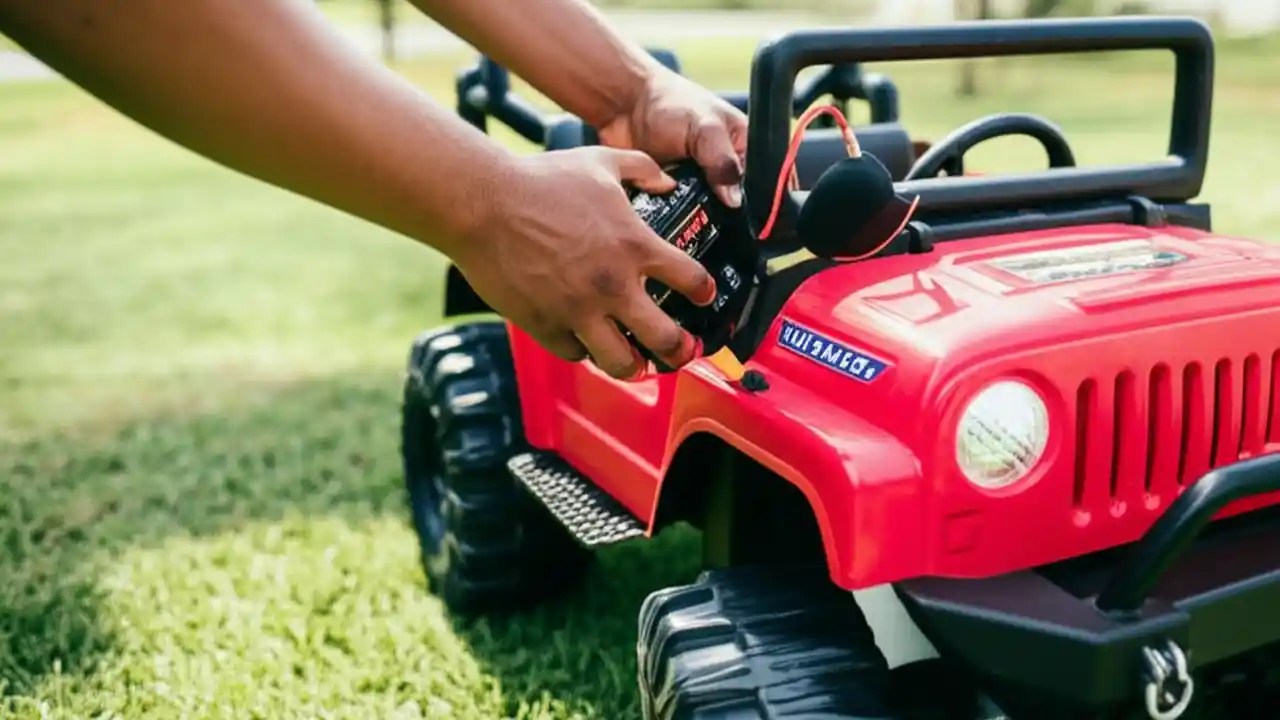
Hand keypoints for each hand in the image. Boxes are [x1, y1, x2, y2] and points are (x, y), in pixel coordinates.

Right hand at [455, 147, 716, 379]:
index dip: (705, 292)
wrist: (483, 203)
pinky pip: (576, 353)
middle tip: (683, 351)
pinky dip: (584, 351)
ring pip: (622, 363)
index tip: (703, 296)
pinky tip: (587, 341)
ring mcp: (578, 310)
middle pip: (666, 339)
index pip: (693, 281)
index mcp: (634, 245)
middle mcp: (612, 285)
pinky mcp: (546, 325)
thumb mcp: (600, 161)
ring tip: (638, 362)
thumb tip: (667, 181)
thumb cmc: (539, 180)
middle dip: (682, 350)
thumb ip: (642, 168)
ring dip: (635, 365)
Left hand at [598, 68, 747, 208]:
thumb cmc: (670, 103)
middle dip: (720, 214)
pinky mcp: (673, 196)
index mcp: (742, 149)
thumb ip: (722, 161)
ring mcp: (697, 185)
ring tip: (687, 223)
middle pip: (731, 205)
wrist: (625, 105)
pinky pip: (679, 216)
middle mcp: (723, 169)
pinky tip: (669, 222)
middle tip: (709, 222)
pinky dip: (674, 219)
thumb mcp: (705, 128)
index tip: (737, 216)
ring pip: (704, 214)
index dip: (750, 203)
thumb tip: (735, 200)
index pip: (756, 185)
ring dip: (695, 219)